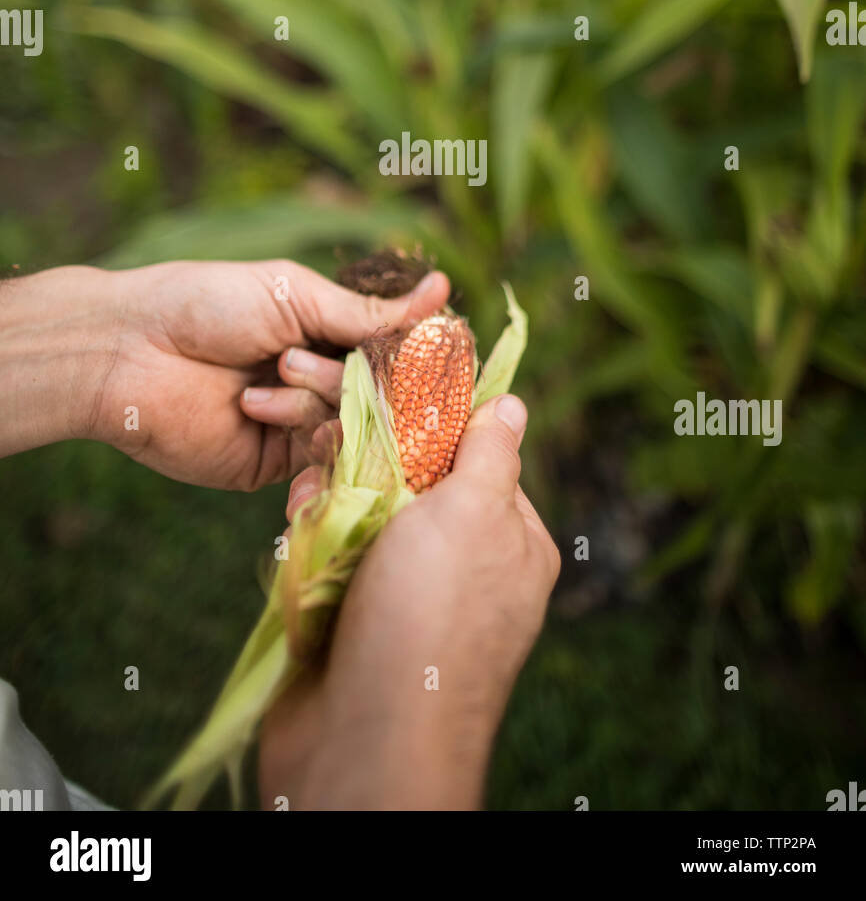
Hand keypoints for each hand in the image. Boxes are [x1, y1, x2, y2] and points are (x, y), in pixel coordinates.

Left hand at [0, 261, 449, 488]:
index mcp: (329, 332)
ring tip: (263, 382)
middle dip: (349, 379)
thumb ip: (369, 313)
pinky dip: (309, 453)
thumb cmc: (209, 304)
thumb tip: (444, 291)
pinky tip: (281, 429)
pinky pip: (318, 466)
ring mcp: (299, 426)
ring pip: (352, 428)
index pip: (397, 353)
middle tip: (295, 360)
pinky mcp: (272, 466)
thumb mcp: (296, 297)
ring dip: (312, 403)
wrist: (130, 352)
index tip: (437, 354)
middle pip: (382, 397)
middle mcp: (321, 380)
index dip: (415, 357)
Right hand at [258, 394, 559, 810]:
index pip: (479, 460)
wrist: (365, 739)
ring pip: (364, 518)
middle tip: (332, 437)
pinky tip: (295, 534)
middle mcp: (465, 572)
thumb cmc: (431, 615)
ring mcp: (407, 601)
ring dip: (331, 498)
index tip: (391, 394)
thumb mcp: (474, 513)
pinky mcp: (354, 625)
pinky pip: (331, 562)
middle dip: (371, 460)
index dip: (436, 424)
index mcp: (512, 544)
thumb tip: (512, 404)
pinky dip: (310, 543)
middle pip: (414, 484)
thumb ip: (489, 454)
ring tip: (311, 496)